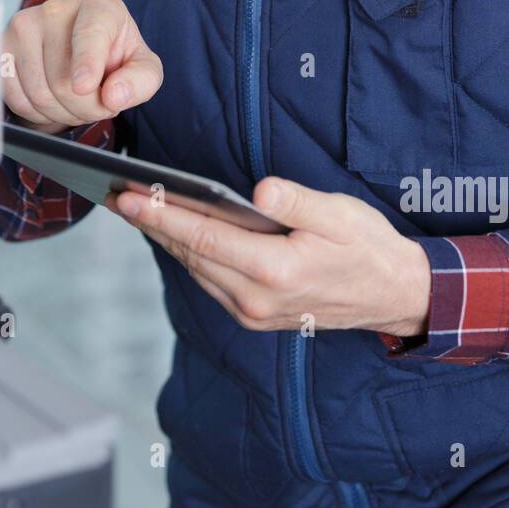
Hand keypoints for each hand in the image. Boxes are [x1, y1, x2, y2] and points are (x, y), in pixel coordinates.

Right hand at [1, 0, 162, 133]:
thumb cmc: (113, 53)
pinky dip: (36, 113)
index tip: (84, 84)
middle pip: (64, 80)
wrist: (80, 47)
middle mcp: (56, 8)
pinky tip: (52, 100)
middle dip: (85, 108)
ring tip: (76, 101)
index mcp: (97, 4)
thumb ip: (141, 79)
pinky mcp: (1, 48)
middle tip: (97, 103)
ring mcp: (23, 26)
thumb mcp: (143, 66)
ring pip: (38, 93)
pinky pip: (15, 98)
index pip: (89, 34)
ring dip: (61, 113)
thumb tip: (114, 95)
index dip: (86, 62)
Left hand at [105, 177, 430, 337]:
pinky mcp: (255, 316)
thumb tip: (259, 191)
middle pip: (190, 254)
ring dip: (165, 241)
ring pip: (196, 270)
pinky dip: (188, 255)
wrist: (392, 295)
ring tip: (135, 210)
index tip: (128, 196)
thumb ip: (297, 202)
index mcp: (275, 270)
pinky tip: (174, 234)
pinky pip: (210, 281)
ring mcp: (253, 312)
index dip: (161, 215)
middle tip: (116, 195)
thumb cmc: (367, 247)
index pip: (203, 236)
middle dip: (151, 224)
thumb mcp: (339, 215)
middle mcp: (256, 298)